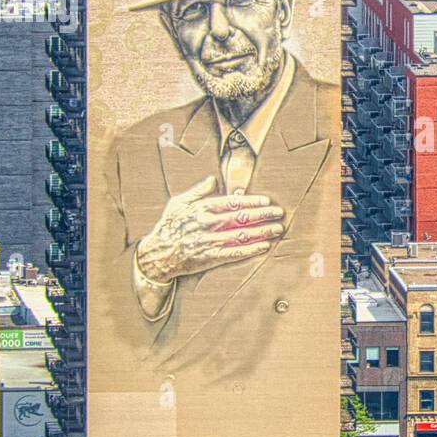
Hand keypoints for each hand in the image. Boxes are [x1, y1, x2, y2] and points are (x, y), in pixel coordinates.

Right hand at [136, 175, 283, 283]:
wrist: (157, 254)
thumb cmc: (168, 226)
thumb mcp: (178, 203)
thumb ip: (197, 191)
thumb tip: (212, 179)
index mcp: (202, 208)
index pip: (232, 202)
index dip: (252, 201)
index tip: (267, 201)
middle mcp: (208, 224)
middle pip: (241, 218)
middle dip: (263, 215)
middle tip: (279, 213)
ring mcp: (210, 241)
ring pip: (241, 235)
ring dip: (262, 232)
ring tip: (277, 229)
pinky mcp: (210, 258)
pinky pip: (235, 253)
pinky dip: (251, 250)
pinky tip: (264, 246)